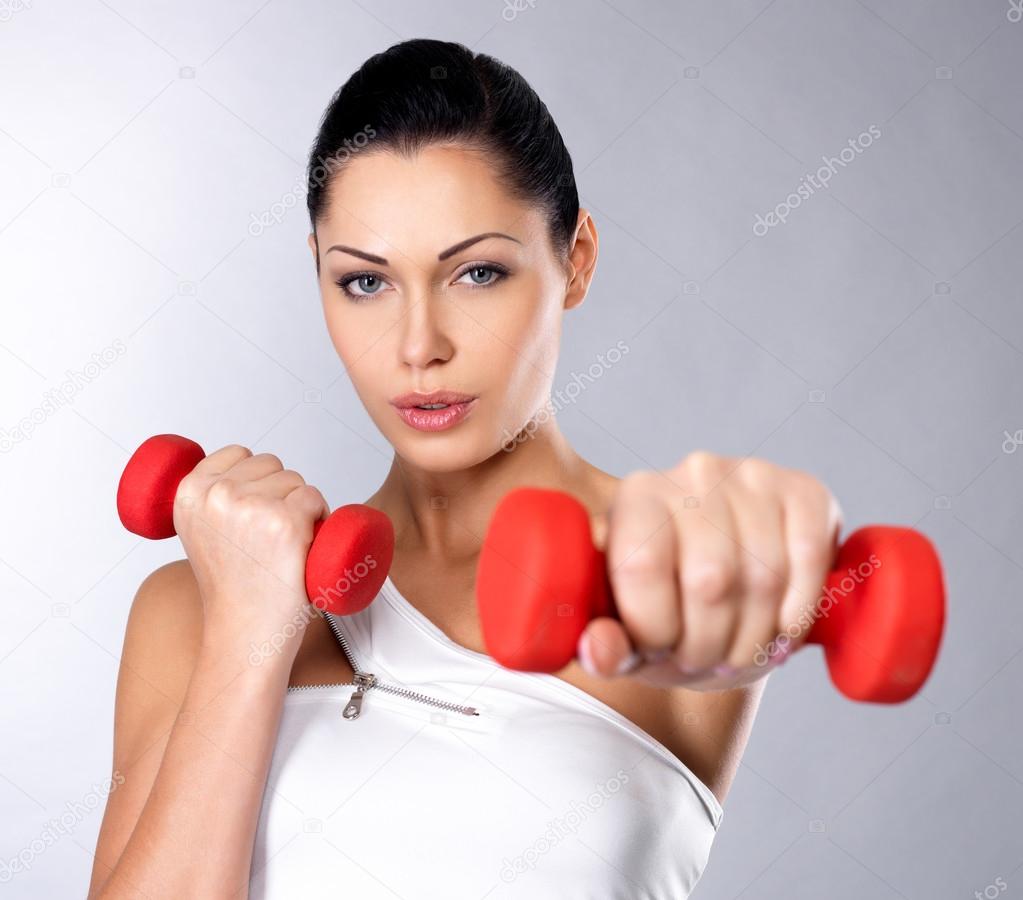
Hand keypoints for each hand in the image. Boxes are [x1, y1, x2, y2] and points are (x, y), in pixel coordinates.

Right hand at [173, 444, 329, 664]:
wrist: (244, 632)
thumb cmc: (232, 587)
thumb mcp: (201, 532)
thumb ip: (211, 500)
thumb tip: (240, 469)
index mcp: (189, 492)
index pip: (237, 453)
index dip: (255, 477)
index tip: (254, 510)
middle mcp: (217, 495)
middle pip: (271, 464)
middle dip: (280, 491)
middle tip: (269, 536)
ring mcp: (252, 507)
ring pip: (296, 480)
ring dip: (301, 504)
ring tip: (284, 543)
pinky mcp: (285, 522)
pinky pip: (315, 497)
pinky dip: (320, 515)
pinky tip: (304, 543)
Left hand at [579, 451, 842, 689]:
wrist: (729, 578)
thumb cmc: (668, 605)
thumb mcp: (627, 632)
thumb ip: (602, 646)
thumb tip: (598, 651)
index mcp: (636, 497)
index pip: (642, 566)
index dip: (654, 629)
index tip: (659, 650)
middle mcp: (693, 474)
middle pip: (709, 580)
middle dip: (708, 645)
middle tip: (704, 660)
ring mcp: (752, 476)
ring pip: (763, 577)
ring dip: (755, 638)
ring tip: (738, 652)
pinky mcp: (805, 490)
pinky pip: (810, 557)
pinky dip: (800, 610)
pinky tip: (782, 631)